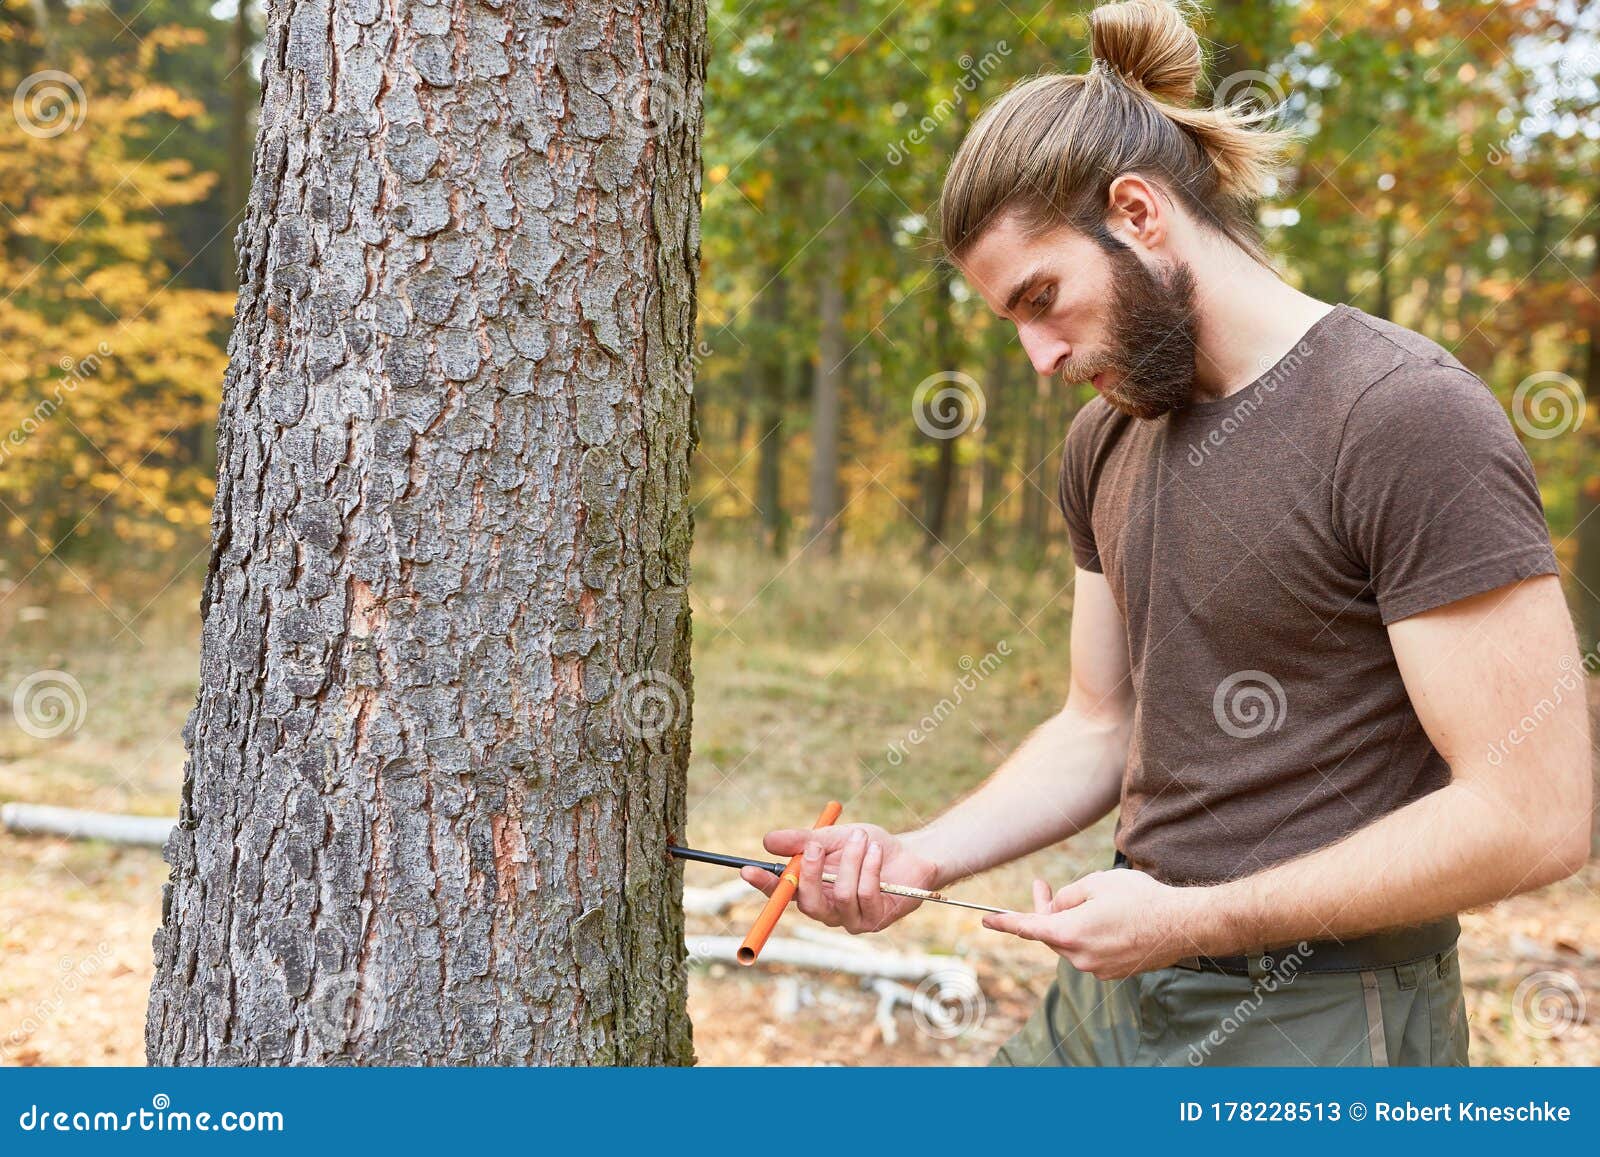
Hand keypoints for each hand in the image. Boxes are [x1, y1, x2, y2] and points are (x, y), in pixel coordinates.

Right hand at [739, 823, 940, 933]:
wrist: (912, 854)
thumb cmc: (869, 846)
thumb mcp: (835, 837)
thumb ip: (803, 841)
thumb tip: (768, 841)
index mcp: (813, 890)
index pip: (782, 894)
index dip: (764, 885)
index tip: (748, 870)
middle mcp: (829, 910)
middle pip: (807, 903)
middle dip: (810, 874)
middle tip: (815, 847)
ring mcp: (852, 919)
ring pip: (841, 895)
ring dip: (850, 862)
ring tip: (861, 839)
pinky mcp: (876, 920)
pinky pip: (866, 895)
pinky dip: (870, 868)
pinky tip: (877, 853)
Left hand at [982, 869, 1207, 978]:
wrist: (1181, 925)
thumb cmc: (1139, 899)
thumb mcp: (1096, 884)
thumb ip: (1067, 896)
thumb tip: (1055, 907)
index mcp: (1069, 934)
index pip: (1028, 927)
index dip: (1005, 923)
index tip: (986, 922)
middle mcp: (1079, 957)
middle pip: (1050, 933)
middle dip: (1044, 910)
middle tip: (1043, 885)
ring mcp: (1096, 968)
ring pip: (1070, 942)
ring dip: (1069, 922)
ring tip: (1087, 899)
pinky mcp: (1113, 972)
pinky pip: (1089, 951)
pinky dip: (1088, 935)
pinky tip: (1106, 918)